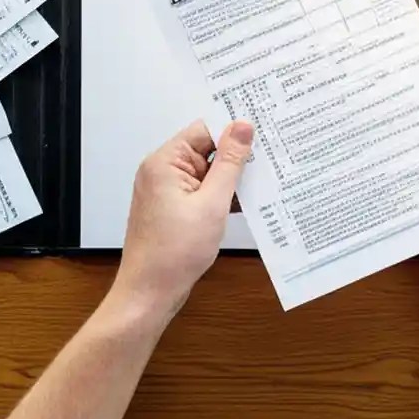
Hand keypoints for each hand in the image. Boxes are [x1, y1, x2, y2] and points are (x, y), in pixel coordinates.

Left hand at [112, 119, 253, 319]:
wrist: (149, 292)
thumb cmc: (174, 252)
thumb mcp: (212, 203)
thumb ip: (229, 163)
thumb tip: (242, 126)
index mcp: (165, 162)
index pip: (203, 130)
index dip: (232, 130)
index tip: (261, 133)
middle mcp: (161, 172)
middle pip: (205, 150)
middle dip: (235, 158)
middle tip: (268, 161)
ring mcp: (166, 192)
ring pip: (206, 173)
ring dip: (230, 181)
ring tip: (261, 186)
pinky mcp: (172, 209)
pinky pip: (200, 192)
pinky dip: (220, 197)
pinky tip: (244, 205)